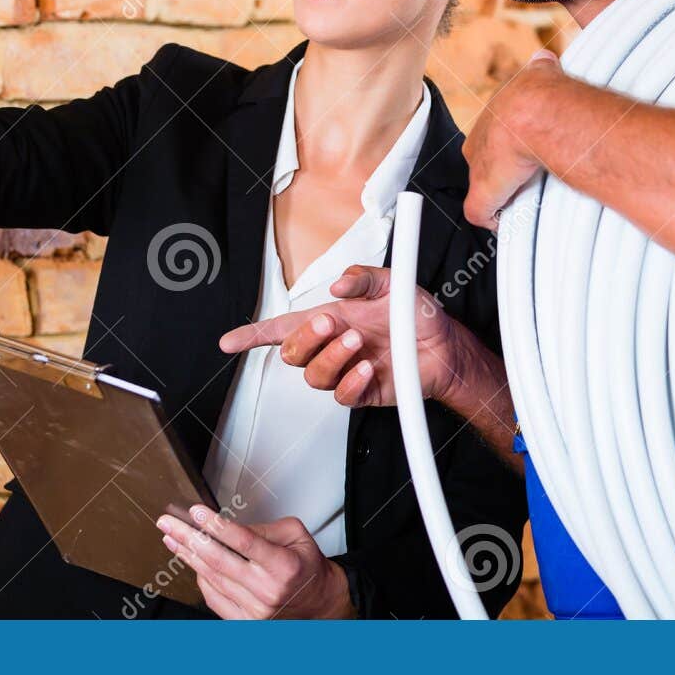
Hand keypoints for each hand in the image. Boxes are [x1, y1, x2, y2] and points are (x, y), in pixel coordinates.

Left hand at [156, 506, 353, 618]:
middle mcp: (268, 590)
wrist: (319, 604)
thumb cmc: (306, 567)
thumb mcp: (295, 535)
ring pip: (212, 578)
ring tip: (172, 538)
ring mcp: (255, 609)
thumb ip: (263, 528)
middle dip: (188, 538)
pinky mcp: (245, 621)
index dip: (216, 526)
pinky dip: (199, 578)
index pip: (244, 542)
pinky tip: (190, 561)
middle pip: (219, 560)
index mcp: (283, 566)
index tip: (196, 512)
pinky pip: (213, 598)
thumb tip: (228, 527)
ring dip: (187, 555)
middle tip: (169, 523)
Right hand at [218, 265, 463, 407]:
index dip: (253, 336)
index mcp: (331, 319)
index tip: (229, 342)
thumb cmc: (416, 315)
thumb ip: (363, 277)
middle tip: (330, 323)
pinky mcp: (363, 392)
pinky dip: (352, 382)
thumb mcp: (391, 283)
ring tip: (360, 343)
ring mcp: (345, 371)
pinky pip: (342, 396)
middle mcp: (333, 346)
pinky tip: (368, 368)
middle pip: (292, 354)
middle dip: (305, 339)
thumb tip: (338, 284)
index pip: (282, 328)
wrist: (445, 346)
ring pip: (313, 376)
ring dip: (331, 358)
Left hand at [462, 50, 561, 228]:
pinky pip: (480, 211)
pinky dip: (493, 218)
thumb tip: (544, 57)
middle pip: (488, 160)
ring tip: (526, 200)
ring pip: (486, 186)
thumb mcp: (542, 72)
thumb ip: (541, 67)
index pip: (494, 133)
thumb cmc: (546, 94)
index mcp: (494, 114)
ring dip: (503, 195)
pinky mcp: (482, 192)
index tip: (525, 153)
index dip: (508, 145)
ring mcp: (480, 167)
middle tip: (529, 180)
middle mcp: (481, 139)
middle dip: (505, 172)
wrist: (536, 112)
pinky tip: (507, 222)